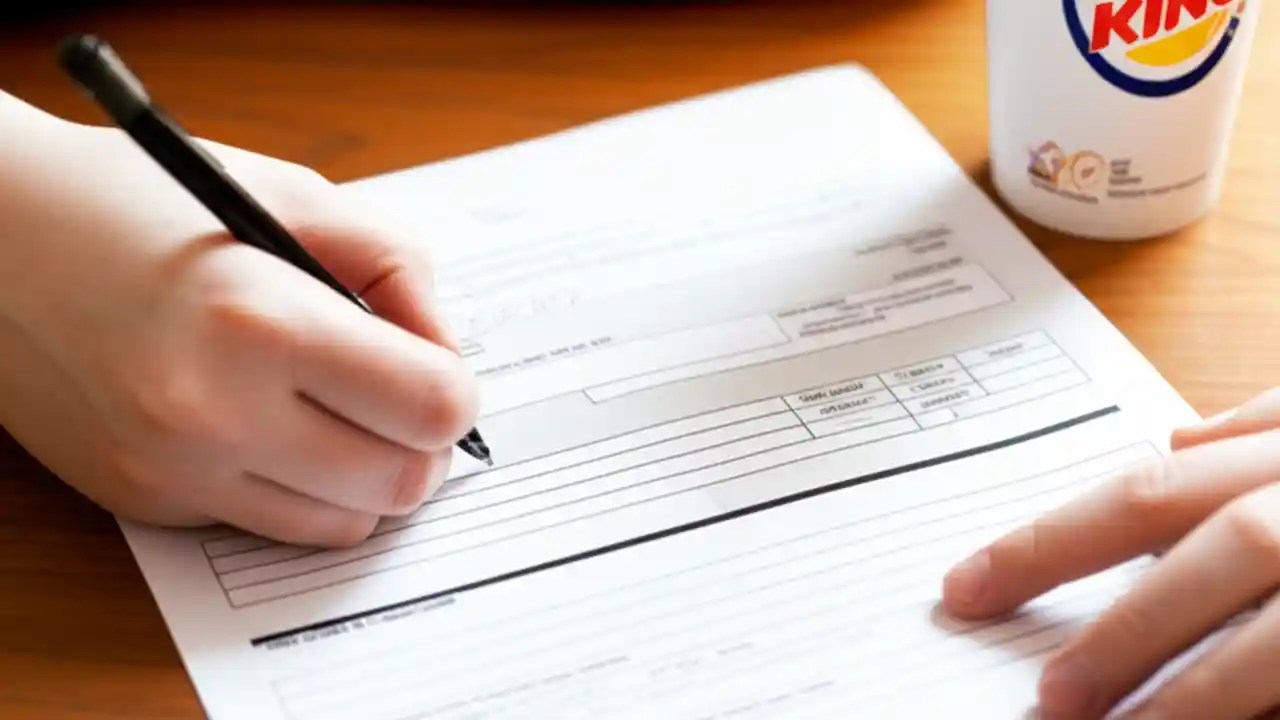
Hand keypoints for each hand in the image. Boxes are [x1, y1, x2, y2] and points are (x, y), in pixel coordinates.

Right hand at [0, 98, 477, 546]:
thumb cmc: (148, 204)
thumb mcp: (292, 197)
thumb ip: (397, 272)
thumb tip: (449, 358)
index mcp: (260, 321)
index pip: (428, 407)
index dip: (456, 392)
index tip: (440, 371)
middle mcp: (213, 413)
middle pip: (398, 483)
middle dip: (422, 443)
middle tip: (402, 396)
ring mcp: (173, 471)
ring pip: (342, 524)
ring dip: (366, 476)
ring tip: (342, 411)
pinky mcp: (144, 501)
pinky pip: (268, 522)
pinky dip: (296, 486)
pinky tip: (270, 423)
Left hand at [941, 388, 1279, 718]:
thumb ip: (1259, 434)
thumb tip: (1178, 438)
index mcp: (1277, 459)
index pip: (1144, 495)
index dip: (1047, 545)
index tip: (964, 591)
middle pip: (1214, 557)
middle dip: (1127, 632)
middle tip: (1051, 697)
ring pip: (1271, 640)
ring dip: (1194, 695)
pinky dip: (1262, 715)